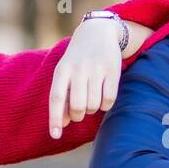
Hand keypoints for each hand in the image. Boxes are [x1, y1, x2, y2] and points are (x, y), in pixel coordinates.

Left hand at [48, 16, 123, 138]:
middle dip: (79, 115)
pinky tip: (104, 96)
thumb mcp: (65, 73)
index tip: (56, 136)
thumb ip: (62, 97)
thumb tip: (62, 125)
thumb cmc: (77, 59)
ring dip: (93, 109)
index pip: (57, 98)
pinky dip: (106, 105)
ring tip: (92, 97)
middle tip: (80, 110)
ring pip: (94, 106)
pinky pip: (109, 100)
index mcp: (62, 70)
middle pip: (78, 107)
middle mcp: (78, 69)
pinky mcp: (113, 70)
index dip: (55, 119)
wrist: (98, 31)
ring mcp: (96, 69)